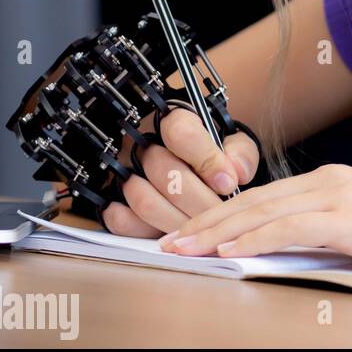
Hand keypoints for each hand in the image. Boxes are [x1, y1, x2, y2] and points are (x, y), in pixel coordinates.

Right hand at [101, 108, 259, 237]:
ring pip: (144, 200)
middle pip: (164, 172)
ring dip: (178, 220)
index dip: (206, 161)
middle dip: (199, 201)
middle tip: (220, 215)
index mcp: (174, 121)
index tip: (228, 184)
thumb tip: (236, 172)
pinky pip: (120, 220)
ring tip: (201, 227)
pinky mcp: (111, 201)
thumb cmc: (217, 158)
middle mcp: (142, 144)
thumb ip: (241, 154)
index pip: (181, 132)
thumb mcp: (235, 147)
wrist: (194, 171)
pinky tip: (171, 230)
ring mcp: (123, 172)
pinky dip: (147, 230)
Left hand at [158, 163, 351, 279]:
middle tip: (170, 242)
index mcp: (334, 182)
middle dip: (206, 222)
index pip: (264, 198)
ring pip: (263, 212)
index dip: (223, 215)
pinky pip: (289, 229)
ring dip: (217, 232)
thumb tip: (284, 253)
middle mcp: (331, 182)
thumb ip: (326, 235)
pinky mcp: (350, 218)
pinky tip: (230, 250)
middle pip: (254, 201)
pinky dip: (254, 239)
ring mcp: (340, 196)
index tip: (192, 233)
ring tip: (185, 248)